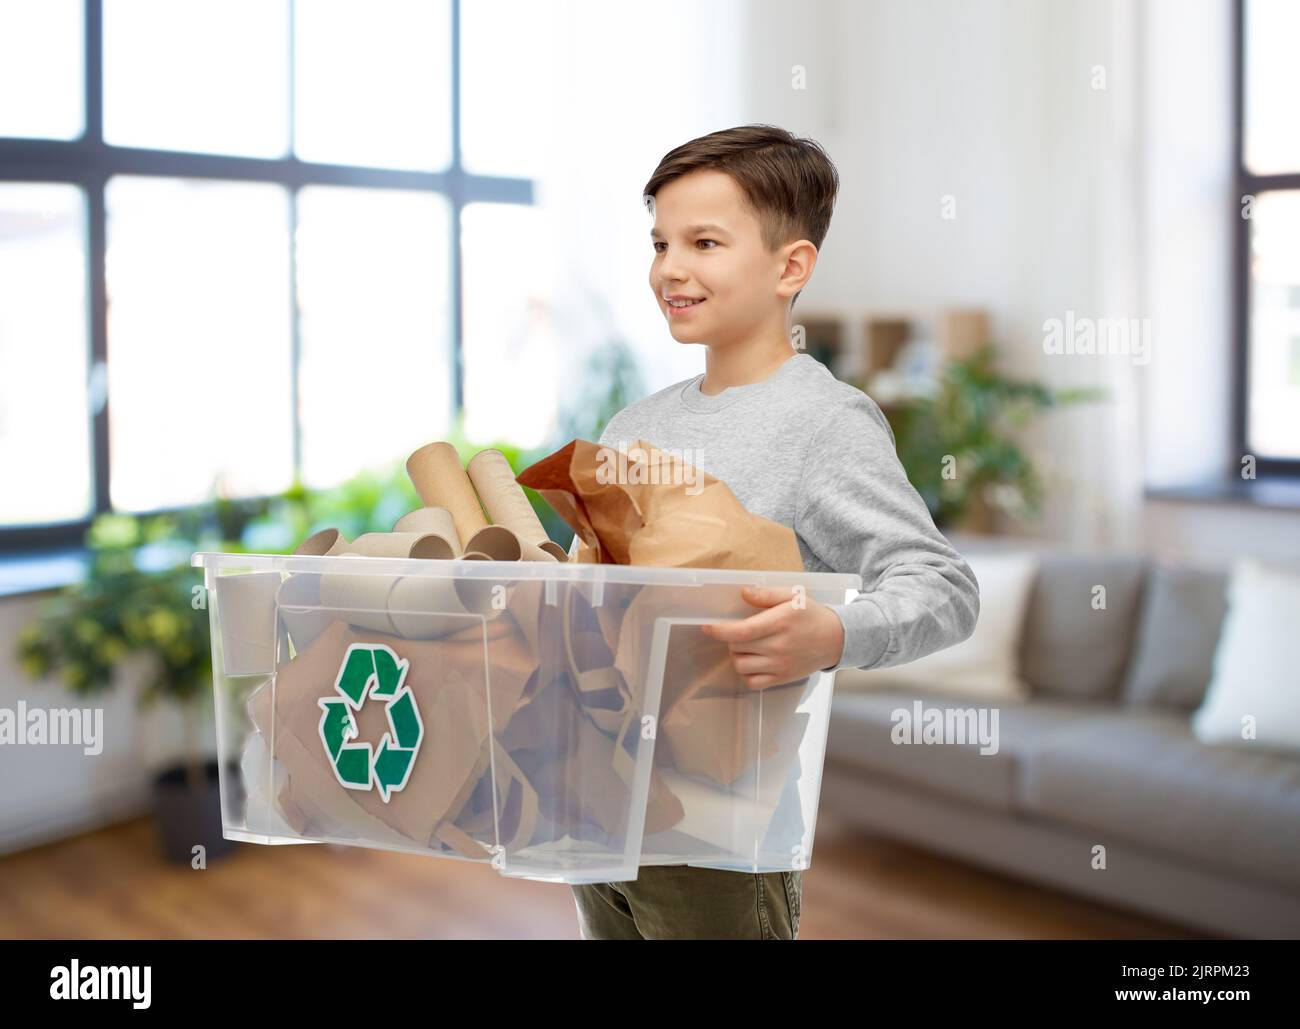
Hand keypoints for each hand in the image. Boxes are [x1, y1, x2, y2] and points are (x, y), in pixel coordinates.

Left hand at [701, 585, 845, 689]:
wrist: (837, 640)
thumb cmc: (812, 615)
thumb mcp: (794, 595)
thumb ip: (766, 594)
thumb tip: (743, 592)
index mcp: (780, 623)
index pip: (742, 631)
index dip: (720, 630)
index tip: (708, 626)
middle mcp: (779, 646)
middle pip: (737, 647)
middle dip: (731, 638)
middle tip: (739, 631)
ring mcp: (780, 666)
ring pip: (741, 666)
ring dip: (737, 655)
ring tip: (747, 646)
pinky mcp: (782, 679)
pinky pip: (752, 682)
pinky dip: (746, 673)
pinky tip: (753, 661)